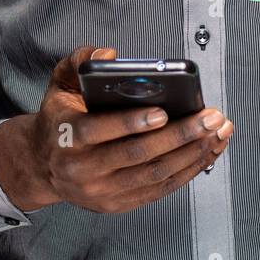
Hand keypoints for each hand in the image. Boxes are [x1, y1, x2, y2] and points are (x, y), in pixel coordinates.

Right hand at [0, 45, 233, 213]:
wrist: (43, 165)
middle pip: (137, 154)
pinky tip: (206, 153)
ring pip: (154, 174)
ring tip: (216, 133)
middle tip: (209, 118)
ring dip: (192, 154)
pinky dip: (187, 171)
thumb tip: (110, 55)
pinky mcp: (118, 204)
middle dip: (179, 135)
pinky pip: (159, 189)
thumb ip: (80, 60)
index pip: (98, 130)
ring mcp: (101, 192)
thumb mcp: (59, 83)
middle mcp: (82, 169)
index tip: (162, 111)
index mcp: (66, 136)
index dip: (132, 122)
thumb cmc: (60, 119)